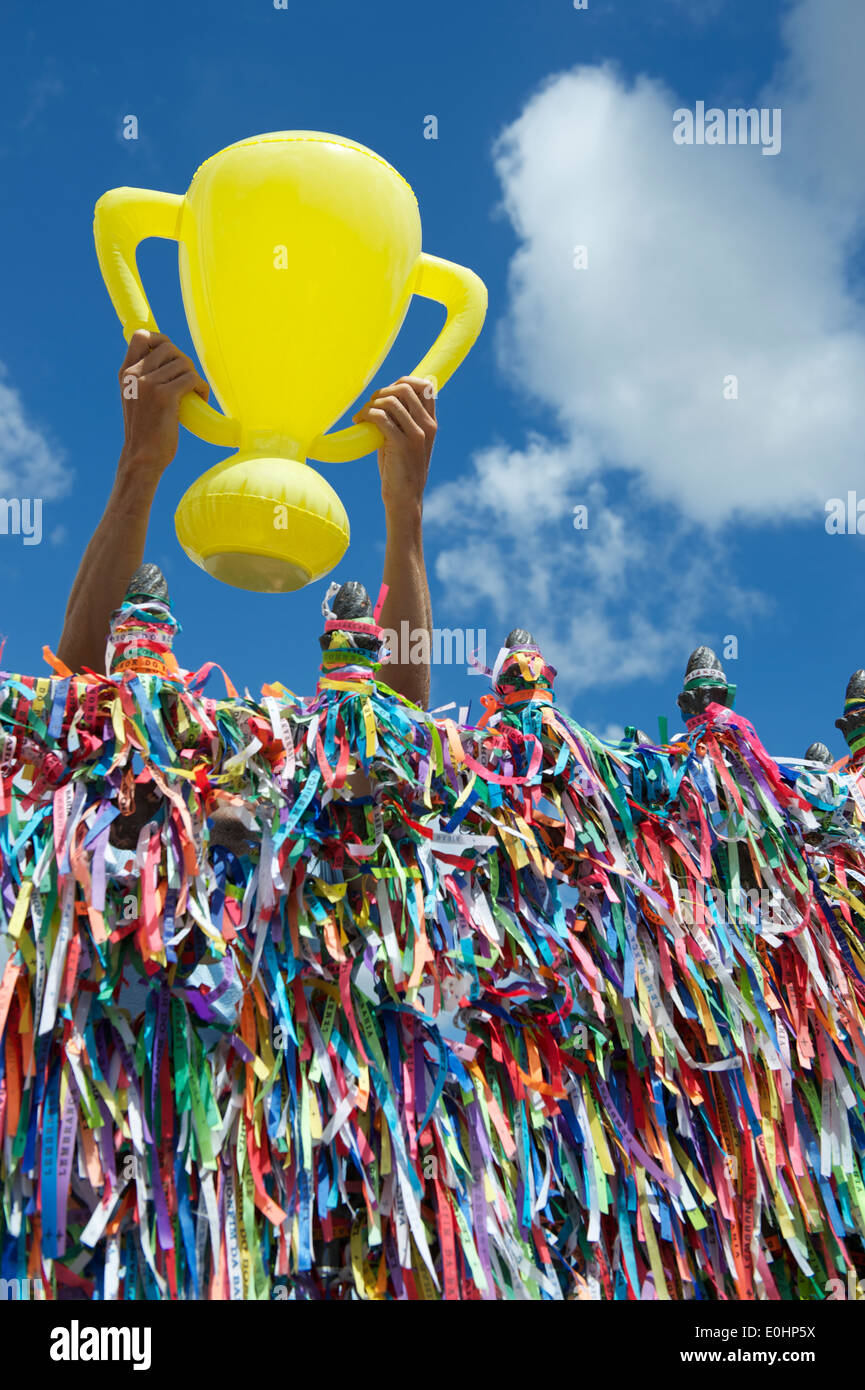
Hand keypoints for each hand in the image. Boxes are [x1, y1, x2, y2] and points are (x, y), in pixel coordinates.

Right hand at [118, 330, 208, 478]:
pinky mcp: (165, 396)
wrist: (142, 457)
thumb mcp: (136, 399)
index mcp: (126, 373)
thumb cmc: (145, 431)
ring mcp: (148, 384)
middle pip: (169, 346)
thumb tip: (171, 361)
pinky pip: (191, 378)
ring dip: (194, 377)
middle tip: (187, 380)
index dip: (160, 338)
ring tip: (195, 394)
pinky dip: (201, 388)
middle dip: (183, 361)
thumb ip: (145, 380)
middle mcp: (135, 374)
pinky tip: (200, 399)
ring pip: (183, 362)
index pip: (140, 336)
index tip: (172, 355)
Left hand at [353, 376, 435, 513]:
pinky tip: (359, 422)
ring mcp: (416, 434)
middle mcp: (427, 425)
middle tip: (370, 404)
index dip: (403, 382)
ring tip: (362, 415)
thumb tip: (383, 400)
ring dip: (371, 404)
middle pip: (406, 388)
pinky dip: (366, 415)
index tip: (387, 393)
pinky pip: (380, 417)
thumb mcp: (406, 440)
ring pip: (391, 401)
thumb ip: (402, 420)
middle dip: (383, 391)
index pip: (425, 387)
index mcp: (431, 423)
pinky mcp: (401, 444)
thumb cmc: (400, 469)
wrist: (404, 497)